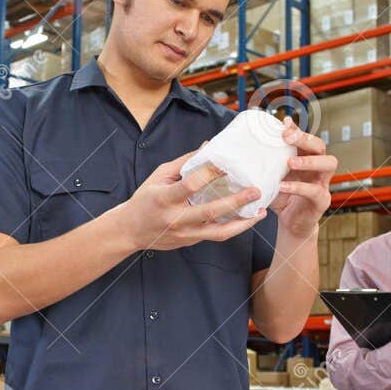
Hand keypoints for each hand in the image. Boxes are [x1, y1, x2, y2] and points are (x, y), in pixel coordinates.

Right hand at [114, 151, 263, 251]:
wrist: (129, 232)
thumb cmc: (145, 199)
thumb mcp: (158, 176)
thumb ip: (184, 162)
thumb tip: (208, 147)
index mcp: (164, 198)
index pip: (190, 185)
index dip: (209, 173)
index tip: (226, 164)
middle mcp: (176, 218)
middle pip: (210, 212)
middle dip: (236, 201)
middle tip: (255, 190)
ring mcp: (184, 234)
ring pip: (219, 232)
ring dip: (243, 223)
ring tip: (260, 212)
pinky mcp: (190, 242)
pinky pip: (215, 235)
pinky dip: (233, 228)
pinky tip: (247, 219)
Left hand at [266, 120, 336, 237]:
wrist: (290, 223)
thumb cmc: (283, 198)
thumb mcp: (274, 178)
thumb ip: (269, 164)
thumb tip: (252, 148)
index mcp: (307, 159)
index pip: (306, 139)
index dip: (298, 130)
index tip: (284, 123)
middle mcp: (318, 168)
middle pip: (320, 146)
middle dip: (305, 139)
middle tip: (288, 138)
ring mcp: (323, 183)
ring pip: (328, 163)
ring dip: (309, 161)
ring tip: (290, 162)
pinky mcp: (322, 201)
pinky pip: (314, 191)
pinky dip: (298, 187)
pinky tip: (283, 186)